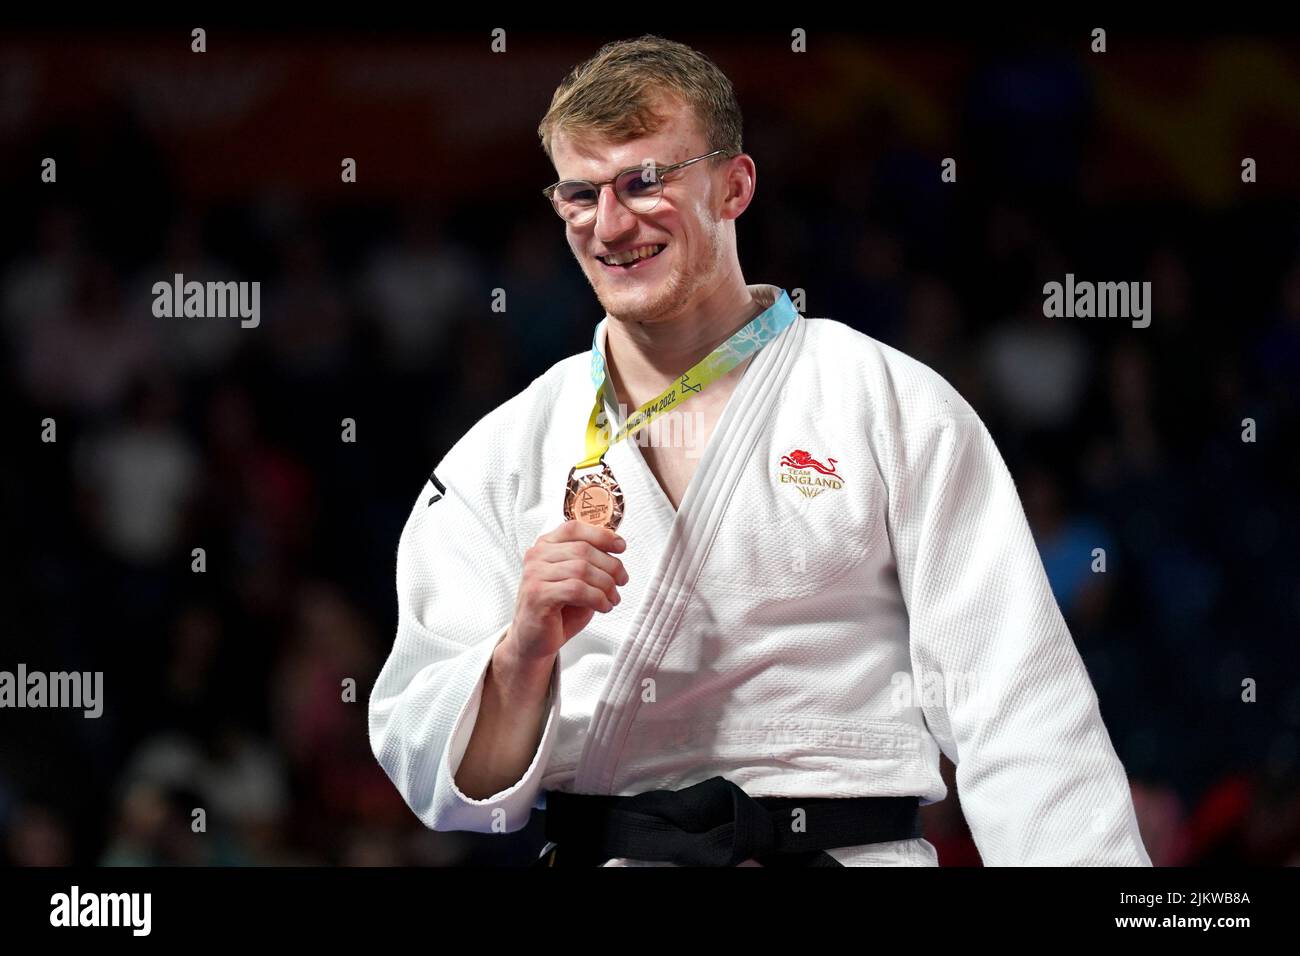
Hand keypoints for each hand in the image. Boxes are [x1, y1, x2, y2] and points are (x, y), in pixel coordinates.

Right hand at [503, 520, 628, 667]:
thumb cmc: (558, 608)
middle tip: (622, 580)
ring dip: (606, 585)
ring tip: (613, 598)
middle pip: (583, 550)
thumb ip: (589, 560)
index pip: (575, 528)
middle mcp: (537, 556)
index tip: (621, 547)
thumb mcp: (576, 578)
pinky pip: (576, 590)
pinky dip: (597, 598)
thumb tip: (616, 546)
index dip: (602, 535)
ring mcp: (534, 575)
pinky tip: (603, 606)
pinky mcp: (538, 595)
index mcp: (545, 545)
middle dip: (611, 566)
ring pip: (582, 570)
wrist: (534, 638)